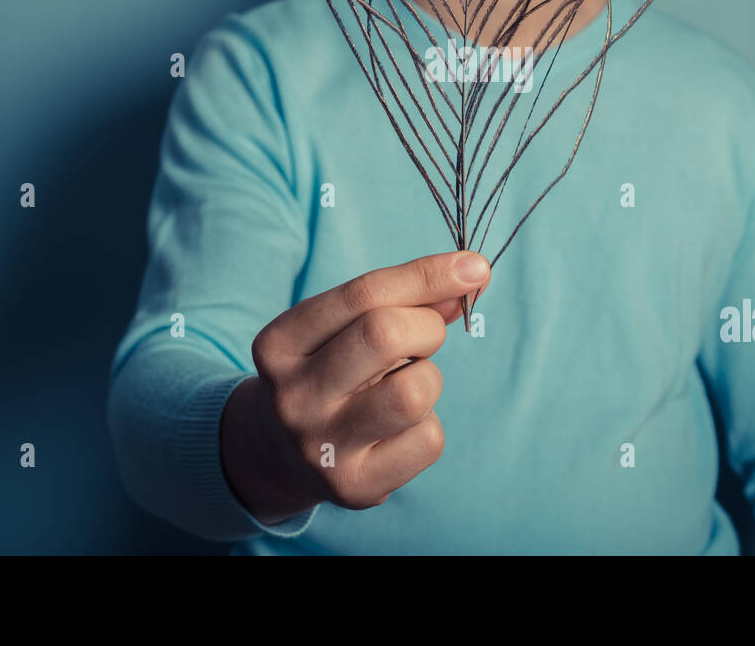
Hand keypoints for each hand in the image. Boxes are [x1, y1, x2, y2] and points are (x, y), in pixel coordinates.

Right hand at [221, 250, 489, 523]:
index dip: (428, 275)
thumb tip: (469, 275)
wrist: (281, 453)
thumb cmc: (328, 369)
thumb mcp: (343, 327)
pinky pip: (429, 440)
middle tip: (425, 336)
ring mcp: (321, 446)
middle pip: (385, 335)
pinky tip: (398, 428)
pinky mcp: (355, 486)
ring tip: (404, 385)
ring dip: (429, 378)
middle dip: (427, 327)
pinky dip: (428, 425)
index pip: (363, 294)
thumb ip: (401, 298)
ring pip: (414, 393)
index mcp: (279, 343)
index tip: (474, 266)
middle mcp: (292, 396)